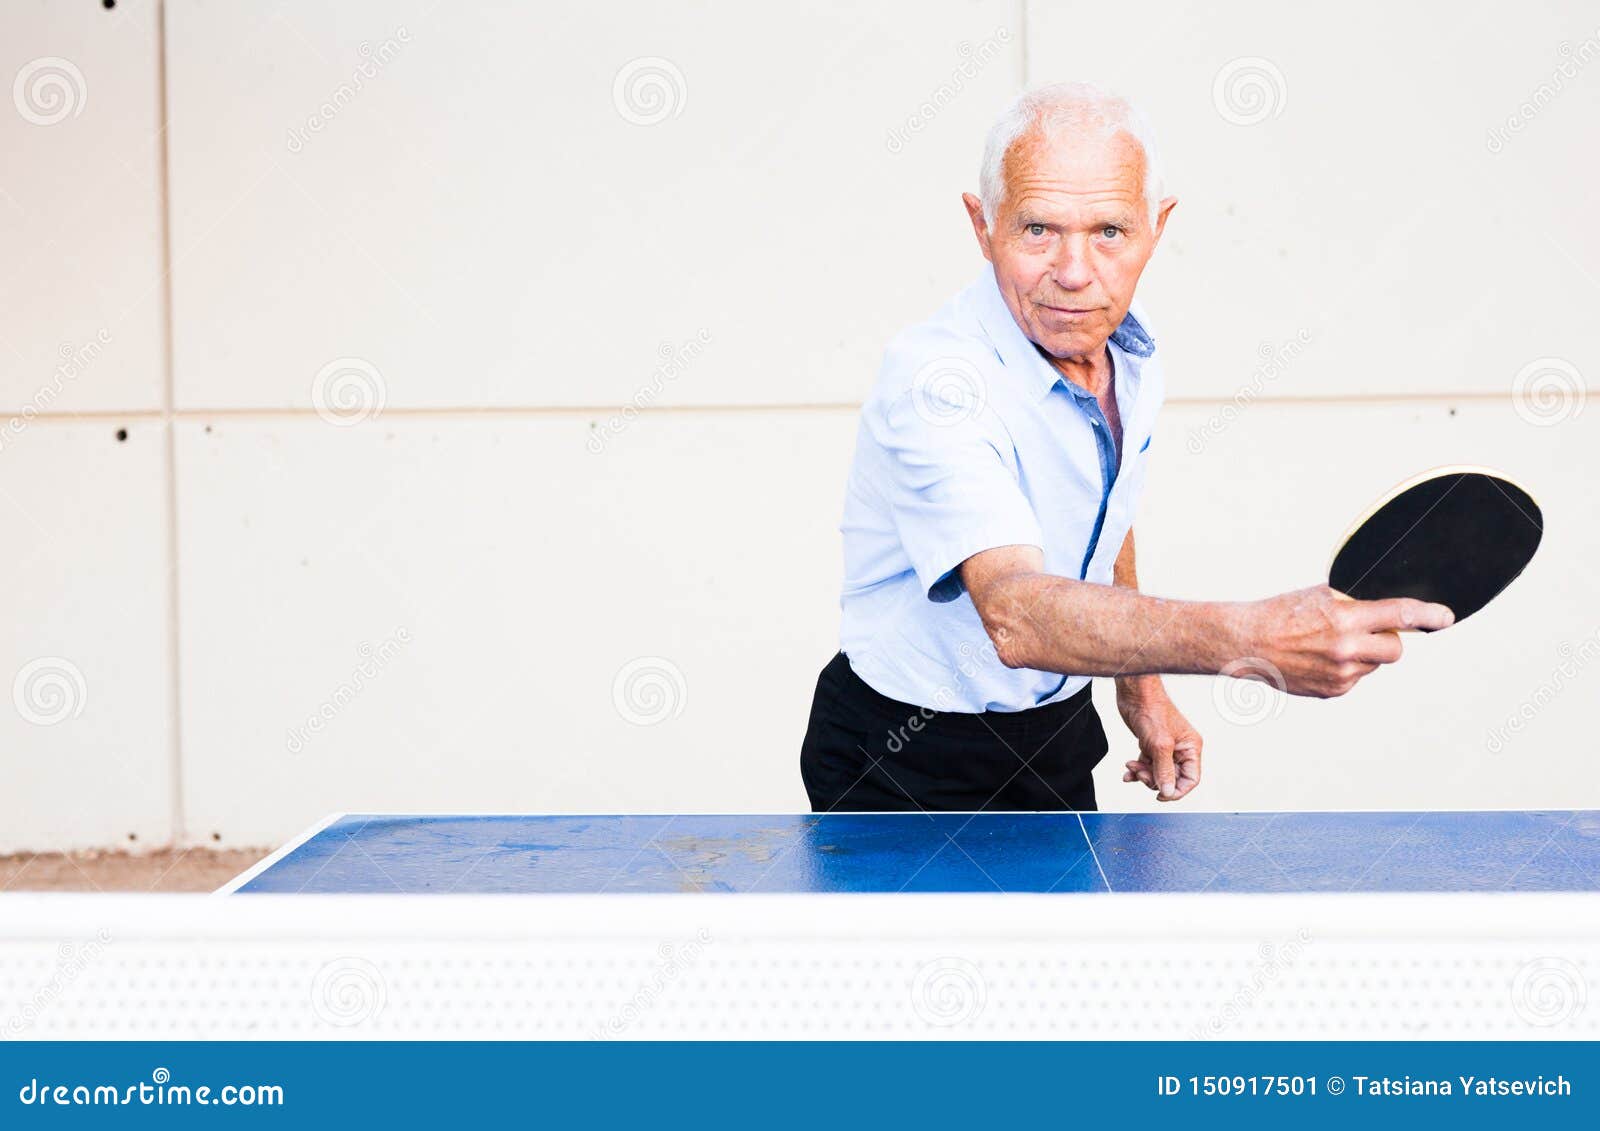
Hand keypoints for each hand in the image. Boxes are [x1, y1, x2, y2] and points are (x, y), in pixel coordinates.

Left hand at [1116, 676, 1201, 800]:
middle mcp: (1180, 750)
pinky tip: (1127, 770)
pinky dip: (1137, 770)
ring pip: (1157, 773)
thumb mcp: (1159, 745)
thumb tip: (1167, 792)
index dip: (1176, 791)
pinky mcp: (1151, 746)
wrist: (1135, 694)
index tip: (1160, 796)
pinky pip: (1146, 766)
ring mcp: (1165, 748)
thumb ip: (1164, 770)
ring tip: (1131, 768)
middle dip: (1154, 780)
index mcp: (1191, 749)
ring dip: (1143, 774)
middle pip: (1171, 778)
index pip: (1190, 779)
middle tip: (1140, 773)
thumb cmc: (1152, 712)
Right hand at [1237, 585, 1452, 697]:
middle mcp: (1346, 649)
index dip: (1428, 615)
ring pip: (1374, 664)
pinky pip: (1356, 678)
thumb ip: (1355, 602)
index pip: (1399, 615)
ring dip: (1363, 654)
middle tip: (1368, 632)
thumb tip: (1387, 610)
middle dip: (1389, 640)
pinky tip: (1319, 659)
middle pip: (1395, 649)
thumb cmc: (1280, 614)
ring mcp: (1340, 674)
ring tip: (1327, 645)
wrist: (1245, 643)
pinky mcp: (1333, 691)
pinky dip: (1347, 668)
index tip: (1446, 618)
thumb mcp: (1319, 595)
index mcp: (1343, 619)